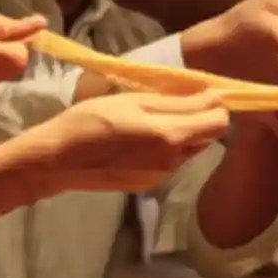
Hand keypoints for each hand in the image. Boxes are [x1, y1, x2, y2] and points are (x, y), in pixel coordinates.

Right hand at [24, 91, 229, 193]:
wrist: (58, 160)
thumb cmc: (92, 121)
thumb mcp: (134, 101)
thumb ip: (177, 101)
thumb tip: (213, 95)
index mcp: (171, 136)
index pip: (219, 121)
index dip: (216, 104)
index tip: (202, 93)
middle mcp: (174, 160)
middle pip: (209, 136)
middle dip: (200, 118)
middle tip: (176, 103)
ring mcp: (163, 175)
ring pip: (192, 148)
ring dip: (184, 132)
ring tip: (154, 120)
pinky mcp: (151, 184)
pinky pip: (174, 161)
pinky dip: (168, 147)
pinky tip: (142, 139)